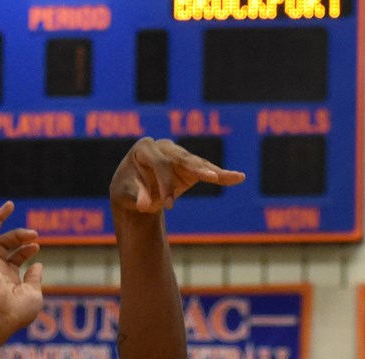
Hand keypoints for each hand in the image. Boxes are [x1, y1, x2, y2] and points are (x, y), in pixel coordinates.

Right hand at [0, 194, 42, 330]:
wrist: (1, 315)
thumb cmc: (18, 311)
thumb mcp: (34, 293)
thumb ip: (35, 279)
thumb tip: (37, 265)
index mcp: (7, 279)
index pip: (16, 258)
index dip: (27, 250)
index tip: (36, 247)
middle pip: (6, 245)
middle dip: (19, 236)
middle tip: (34, 233)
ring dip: (6, 222)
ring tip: (11, 206)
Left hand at [109, 137, 244, 213]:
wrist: (132, 190)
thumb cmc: (127, 189)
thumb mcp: (126, 194)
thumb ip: (137, 197)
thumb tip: (145, 205)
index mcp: (145, 148)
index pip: (160, 163)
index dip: (165, 183)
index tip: (168, 205)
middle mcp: (164, 147)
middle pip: (182, 158)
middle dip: (196, 168)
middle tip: (210, 177)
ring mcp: (178, 156)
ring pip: (198, 163)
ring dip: (215, 171)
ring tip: (234, 177)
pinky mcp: (189, 167)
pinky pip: (207, 171)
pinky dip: (221, 176)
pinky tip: (238, 178)